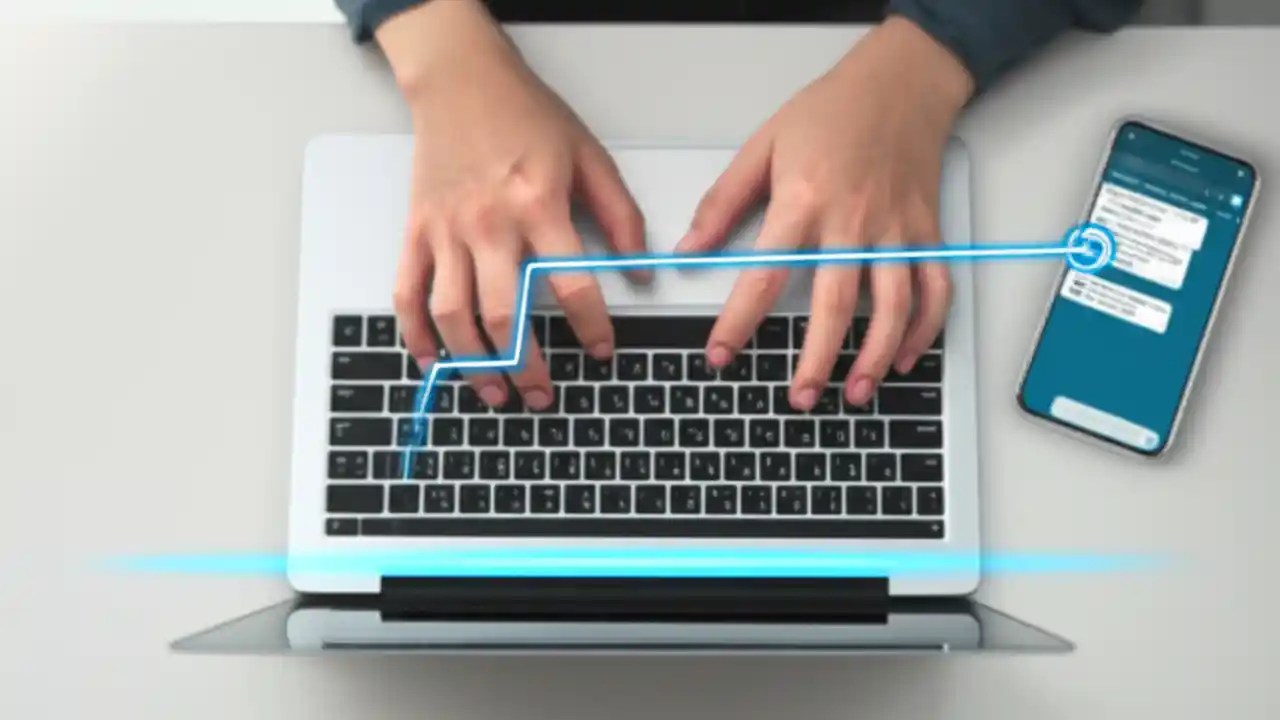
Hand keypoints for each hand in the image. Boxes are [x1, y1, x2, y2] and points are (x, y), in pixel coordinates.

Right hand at [377, 0, 646, 409]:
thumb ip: (621, 214)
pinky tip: (434, 363)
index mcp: (538, 205)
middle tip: (543, 396)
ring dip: (473, 364)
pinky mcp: (417, 231)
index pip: (570, 284)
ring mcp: (446, 231)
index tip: (602, 351)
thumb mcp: (589, 156)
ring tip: (495, 393)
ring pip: (452, 316)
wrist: (461, 81)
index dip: (591, 326)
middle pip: (503, 315)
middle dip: (526, 366)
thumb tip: (641, 269)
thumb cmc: (526, 115)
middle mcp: (489, 224)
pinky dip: (416, 335)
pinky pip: (408, 293)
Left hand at [676, 16, 973, 409]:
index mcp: (803, 200)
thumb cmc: (830, 110)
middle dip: (816, 359)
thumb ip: (723, 203)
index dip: (740, 321)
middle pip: (835, 304)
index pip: (766, 274)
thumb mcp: (762, 146)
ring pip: (892, 305)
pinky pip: (934, 288)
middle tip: (799, 398)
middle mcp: (853, 220)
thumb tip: (690, 249)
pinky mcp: (926, 231)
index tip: (720, 355)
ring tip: (854, 394)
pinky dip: (925, 328)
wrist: (900, 81)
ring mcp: (895, 229)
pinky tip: (904, 358)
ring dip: (875, 356)